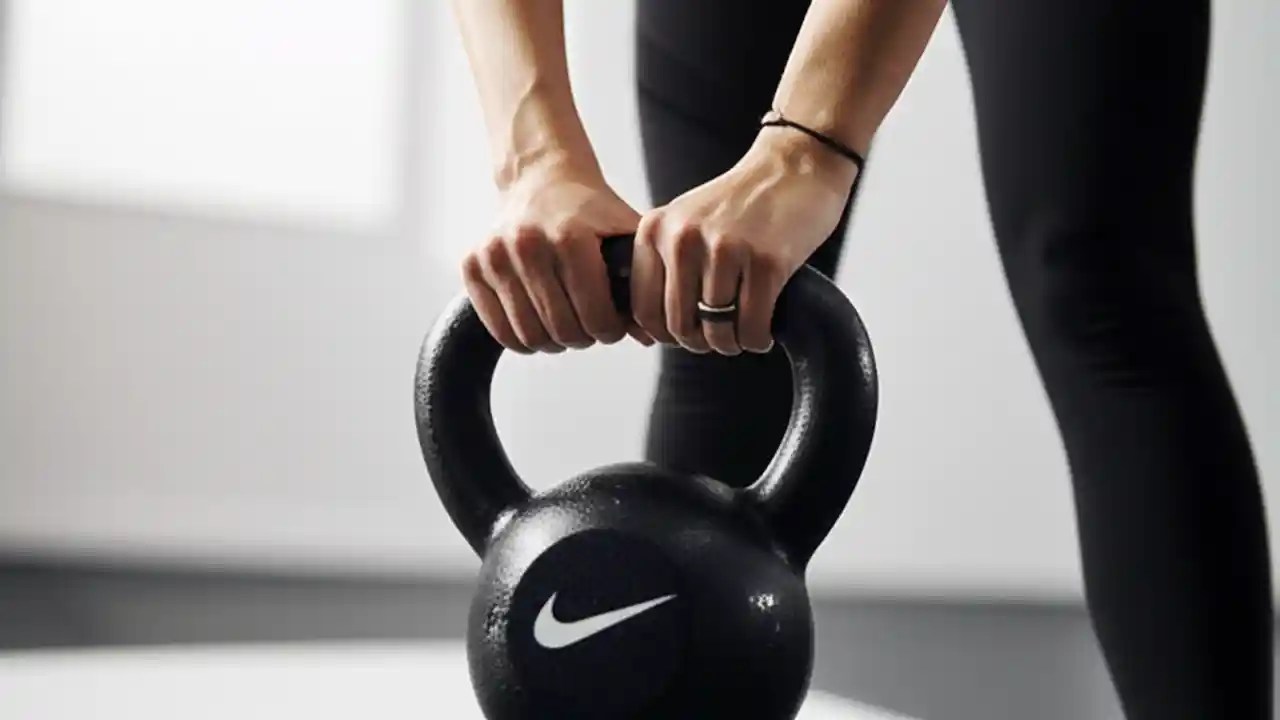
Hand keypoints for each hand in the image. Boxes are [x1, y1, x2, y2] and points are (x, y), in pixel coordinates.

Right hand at [462, 163, 644, 353]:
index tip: (613, 327)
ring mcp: (495, 255)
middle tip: (590, 328)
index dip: (610, 331)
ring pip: (530, 336)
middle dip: (584, 338)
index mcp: (570, 237)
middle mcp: (528, 244)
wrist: (541, 179)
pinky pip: (498, 330)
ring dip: (553, 342)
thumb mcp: (624, 234)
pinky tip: (538, 326)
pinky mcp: (471, 264)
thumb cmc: (588, 212)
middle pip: (562, 330)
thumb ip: (642, 281)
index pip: (595, 316)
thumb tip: (651, 335)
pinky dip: (521, 340)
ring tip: (567, 327)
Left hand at [630, 129, 858, 355]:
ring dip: (731, 343)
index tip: (687, 334)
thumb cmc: (743, 201)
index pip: (644, 310)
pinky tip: (763, 332)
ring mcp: (725, 250)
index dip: (666, 334)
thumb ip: (664, 261)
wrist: (796, 165)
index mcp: (656, 230)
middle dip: (701, 343)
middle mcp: (684, 239)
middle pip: (680, 326)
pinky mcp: (766, 263)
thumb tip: (655, 328)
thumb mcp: (685, 220)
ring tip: (742, 334)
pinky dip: (758, 339)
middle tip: (720, 337)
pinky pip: (752, 327)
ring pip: (716, 331)